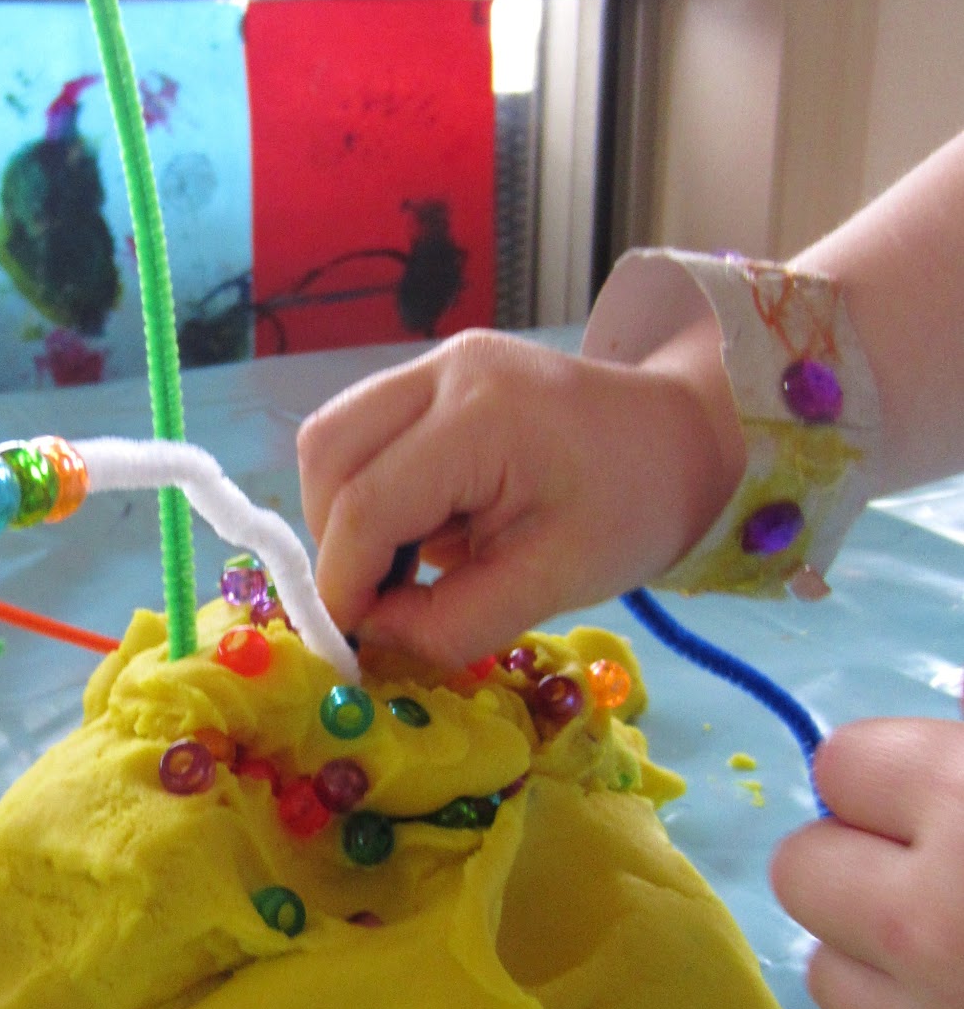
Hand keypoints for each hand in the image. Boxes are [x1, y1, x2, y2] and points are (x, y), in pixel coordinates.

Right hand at [296, 328, 740, 667]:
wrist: (682, 436)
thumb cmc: (634, 508)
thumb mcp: (553, 585)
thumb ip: (452, 622)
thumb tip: (370, 637)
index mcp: (483, 416)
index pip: (367, 503)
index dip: (342, 583)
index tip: (351, 643)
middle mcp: (444, 371)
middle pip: (327, 452)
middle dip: (334, 540)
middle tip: (378, 601)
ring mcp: (435, 365)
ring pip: (332, 440)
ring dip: (345, 514)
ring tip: (402, 567)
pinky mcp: (433, 378)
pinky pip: (363, 435)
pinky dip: (368, 493)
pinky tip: (419, 532)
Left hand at [770, 719, 963, 1008]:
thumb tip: (937, 725)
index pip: (842, 764)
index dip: (889, 775)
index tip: (939, 789)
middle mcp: (928, 922)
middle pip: (801, 868)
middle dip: (859, 860)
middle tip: (946, 864)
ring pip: (826, 974)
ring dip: (873, 953)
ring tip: (958, 941)